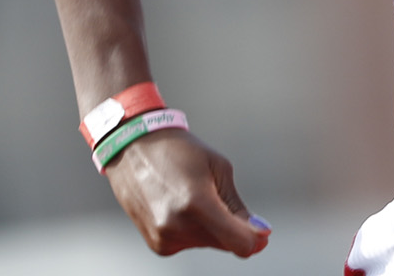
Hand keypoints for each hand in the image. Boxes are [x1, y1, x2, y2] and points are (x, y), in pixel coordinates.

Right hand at [104, 130, 270, 257]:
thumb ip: (238, 207)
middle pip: (226, 244)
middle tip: (218, 197)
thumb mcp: (219, 168)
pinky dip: (194, 230)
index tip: (260, 229)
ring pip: (208, 244)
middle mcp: (177, 226)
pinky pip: (190, 243)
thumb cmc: (179, 151)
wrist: (133, 148)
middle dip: (233, 228)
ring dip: (211, 227)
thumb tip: (259, 233)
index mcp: (196, 203)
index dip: (255, 239)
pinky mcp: (156, 244)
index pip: (239, 244)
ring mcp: (163, 238)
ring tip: (191, 196)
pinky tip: (180, 206)